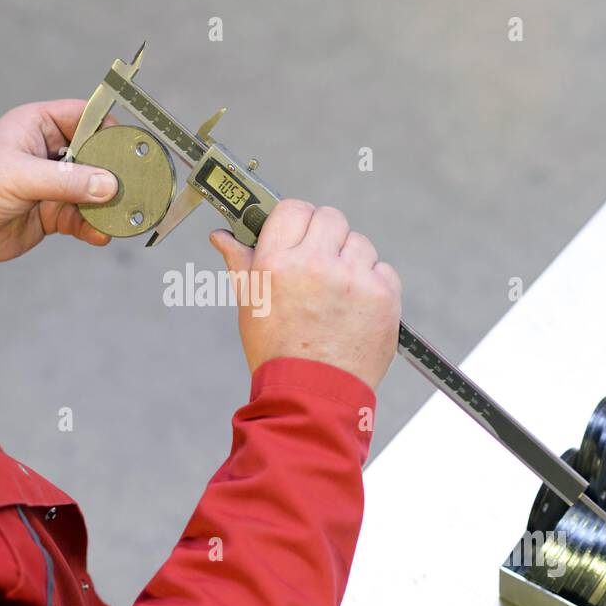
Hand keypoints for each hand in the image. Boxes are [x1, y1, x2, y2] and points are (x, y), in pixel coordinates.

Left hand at [0, 99, 121, 262]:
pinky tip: (101, 234)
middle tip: (135, 185)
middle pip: (97, 155)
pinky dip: (92, 226)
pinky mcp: (52, 212)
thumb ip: (67, 181)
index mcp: (40, 125)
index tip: (130, 147)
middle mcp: (51, 151)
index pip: (86, 116)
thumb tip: (110, 185)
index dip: (109, 128)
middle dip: (115, 172)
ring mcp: (54, 183)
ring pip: (93, 190)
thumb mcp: (21, 176)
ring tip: (124, 216)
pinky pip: (81, 217)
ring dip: (107, 204)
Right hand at [210, 200, 400, 390]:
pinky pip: (383, 270)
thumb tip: (222, 236)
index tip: (297, 233)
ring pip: (359, 242)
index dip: (295, 220)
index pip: (292, 208)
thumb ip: (240, 262)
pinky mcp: (384, 296)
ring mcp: (354, 279)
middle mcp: (317, 264)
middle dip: (325, 236)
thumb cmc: (276, 353)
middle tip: (318, 264)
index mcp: (278, 262)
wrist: (311, 396)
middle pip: (330, 218)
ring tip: (336, 294)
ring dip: (350, 260)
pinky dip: (373, 284)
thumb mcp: (250, 305)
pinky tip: (355, 308)